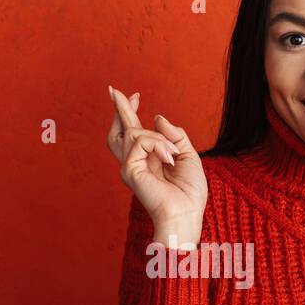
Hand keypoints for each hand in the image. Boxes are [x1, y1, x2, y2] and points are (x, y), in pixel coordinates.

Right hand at [106, 85, 206, 246]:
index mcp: (148, 161)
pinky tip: (169, 158)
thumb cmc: (189, 193)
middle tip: (115, 90)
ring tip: (173, 155)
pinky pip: (140, 140)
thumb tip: (157, 117)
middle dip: (120, 109)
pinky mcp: (129, 170)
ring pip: (133, 132)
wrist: (186, 214)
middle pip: (118, 131)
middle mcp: (135, 163)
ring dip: (158, 138)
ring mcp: (130, 167)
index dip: (129, 112)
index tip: (134, 96)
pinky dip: (158, 143)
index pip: (132, 133)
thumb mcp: (187, 156)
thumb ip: (174, 136)